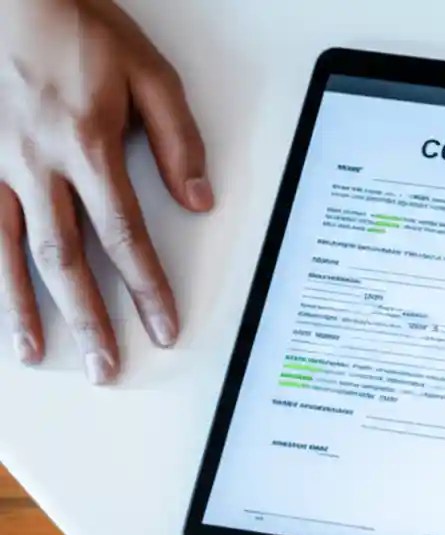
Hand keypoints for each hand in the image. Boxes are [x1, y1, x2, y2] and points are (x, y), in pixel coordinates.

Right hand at [0, 0, 212, 382]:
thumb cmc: (77, 28)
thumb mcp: (148, 72)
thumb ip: (179, 138)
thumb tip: (200, 199)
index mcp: (87, 146)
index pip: (126, 237)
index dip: (147, 289)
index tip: (164, 328)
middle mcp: (35, 164)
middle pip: (66, 259)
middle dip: (89, 318)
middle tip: (107, 366)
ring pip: (6, 251)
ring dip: (22, 308)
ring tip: (36, 353)